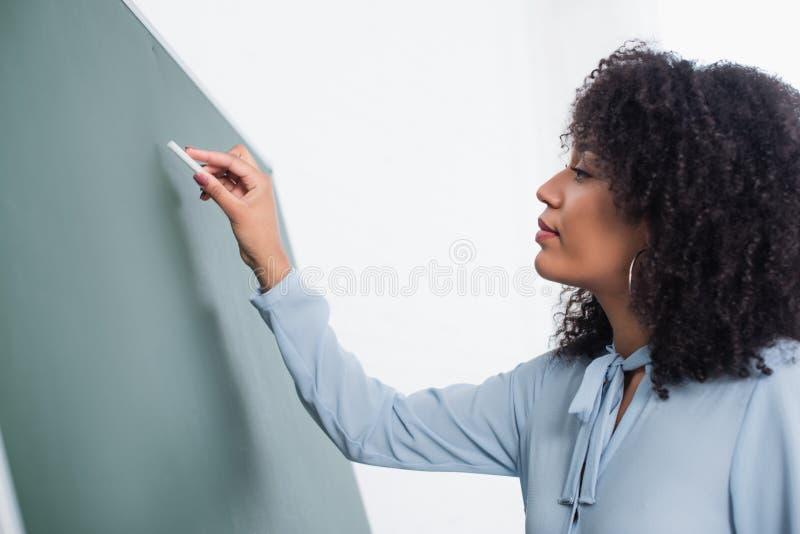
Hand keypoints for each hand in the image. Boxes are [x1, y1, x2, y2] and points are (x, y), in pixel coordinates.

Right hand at [185, 144, 291, 290]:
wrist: (263, 254)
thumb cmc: (258, 235)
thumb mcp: (235, 211)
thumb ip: (216, 191)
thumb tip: (200, 175)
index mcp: (259, 180)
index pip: (232, 160)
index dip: (209, 156)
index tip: (190, 153)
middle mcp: (255, 181)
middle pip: (232, 159)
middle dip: (214, 164)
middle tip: (198, 174)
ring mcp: (248, 189)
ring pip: (227, 172)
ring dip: (212, 177)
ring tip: (201, 189)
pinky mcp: (241, 198)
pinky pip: (225, 185)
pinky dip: (214, 187)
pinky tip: (205, 195)